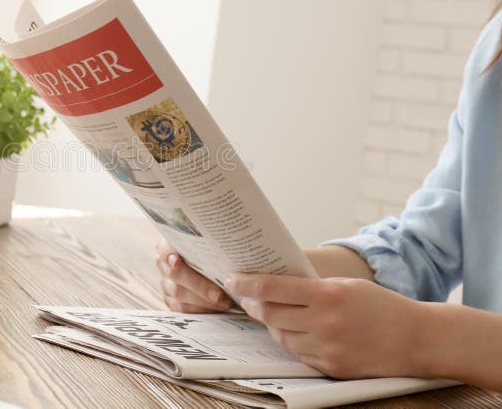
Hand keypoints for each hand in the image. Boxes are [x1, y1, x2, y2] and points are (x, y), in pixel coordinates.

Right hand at [156, 238, 231, 312]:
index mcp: (167, 246)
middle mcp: (164, 265)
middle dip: (199, 286)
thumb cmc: (209, 249)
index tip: (177, 260)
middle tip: (219, 294)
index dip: (170, 256)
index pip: (165, 250)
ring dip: (204, 301)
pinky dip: (201, 309)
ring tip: (225, 302)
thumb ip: (209, 244)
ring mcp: (166, 284)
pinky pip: (183, 309)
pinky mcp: (171, 300)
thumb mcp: (206, 242)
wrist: (207, 261)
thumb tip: (226, 244)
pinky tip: (217, 308)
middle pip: (176, 276)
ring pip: (179, 295)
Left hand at [225, 273, 427, 378]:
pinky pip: (298, 354)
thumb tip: (274, 283)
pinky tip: (295, 330)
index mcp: (327, 296)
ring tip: (271, 312)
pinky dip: (292, 341)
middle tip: (245, 296)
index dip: (246, 284)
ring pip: (281, 336)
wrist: (416, 339)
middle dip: (253, 304)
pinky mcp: (330, 368)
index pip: (272, 289)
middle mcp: (324, 324)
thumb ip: (311, 285)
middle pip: (270, 314)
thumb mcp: (345, 285)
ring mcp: (327, 349)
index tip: (233, 279)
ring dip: (272, 324)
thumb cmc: (379, 305)